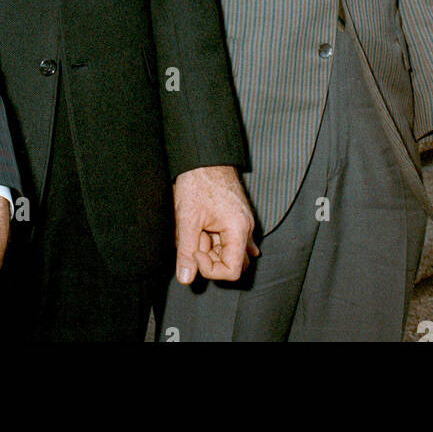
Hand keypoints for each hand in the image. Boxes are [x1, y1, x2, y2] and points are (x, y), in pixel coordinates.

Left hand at [172, 165, 258, 283]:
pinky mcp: (235, 216)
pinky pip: (226, 237)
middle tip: (192, 238)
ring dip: (207, 245)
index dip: (210, 269)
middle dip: (208, 256)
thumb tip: (186, 279)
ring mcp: (242, 222)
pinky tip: (199, 226)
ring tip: (192, 226)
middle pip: (231, 262)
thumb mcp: (188, 218)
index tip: (194, 251)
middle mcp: (246, 228)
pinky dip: (211, 237)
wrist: (204, 155)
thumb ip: (186, 251)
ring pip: (225, 249)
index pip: (233, 271)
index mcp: (239, 230)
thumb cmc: (198, 181)